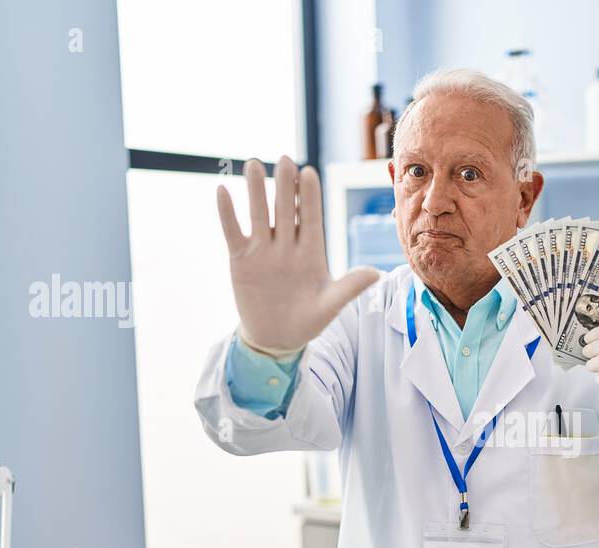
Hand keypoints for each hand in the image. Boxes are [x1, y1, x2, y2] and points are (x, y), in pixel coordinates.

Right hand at [217, 157, 380, 352]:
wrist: (277, 338)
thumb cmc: (308, 321)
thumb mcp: (330, 306)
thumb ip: (349, 287)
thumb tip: (377, 273)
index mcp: (311, 251)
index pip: (310, 218)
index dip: (309, 196)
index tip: (309, 173)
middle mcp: (287, 245)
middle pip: (285, 210)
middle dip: (285, 185)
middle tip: (284, 159)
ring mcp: (263, 250)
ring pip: (258, 214)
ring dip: (256, 190)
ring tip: (253, 164)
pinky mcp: (241, 259)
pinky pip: (233, 231)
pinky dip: (227, 213)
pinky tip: (222, 190)